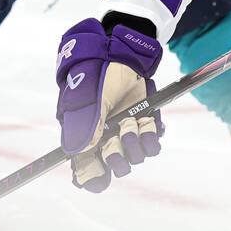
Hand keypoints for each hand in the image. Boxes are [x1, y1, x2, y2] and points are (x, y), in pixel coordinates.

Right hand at [55, 18, 163, 192]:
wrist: (121, 51)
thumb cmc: (96, 72)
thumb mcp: (89, 97)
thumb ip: (85, 125)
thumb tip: (77, 154)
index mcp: (83, 133)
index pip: (83, 166)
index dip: (90, 177)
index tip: (98, 179)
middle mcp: (104, 136)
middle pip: (111, 165)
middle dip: (116, 160)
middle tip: (118, 149)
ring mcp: (125, 129)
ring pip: (134, 155)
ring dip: (135, 143)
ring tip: (133, 123)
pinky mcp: (144, 121)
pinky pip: (152, 142)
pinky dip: (153, 137)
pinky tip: (149, 124)